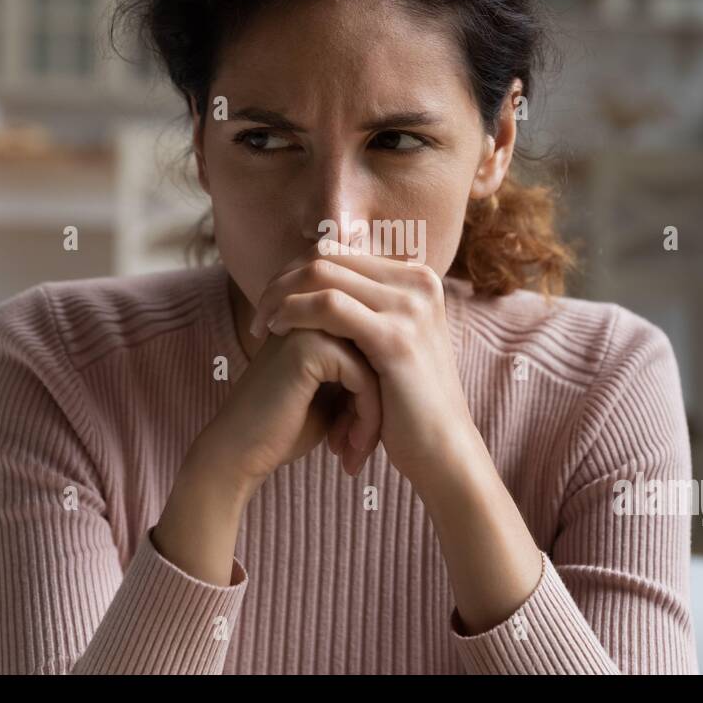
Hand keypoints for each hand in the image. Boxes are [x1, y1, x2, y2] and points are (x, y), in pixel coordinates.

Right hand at [196, 324, 383, 487]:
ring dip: (375, 414)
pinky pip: (364, 377)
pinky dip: (366, 416)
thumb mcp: (335, 395)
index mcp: (318, 318)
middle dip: (380, 403)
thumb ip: (362, 370)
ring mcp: (310, 325)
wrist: (239, 454)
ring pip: (377, 364)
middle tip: (363, 447)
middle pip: (380, 350)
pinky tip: (349, 448)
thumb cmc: (286, 429)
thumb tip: (406, 367)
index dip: (378, 391)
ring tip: (358, 451)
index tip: (366, 434)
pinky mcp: (307, 347)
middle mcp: (314, 313)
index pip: (376, 344)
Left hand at [249, 241, 482, 485]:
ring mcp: (410, 306)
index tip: (272, 301)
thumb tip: (316, 278)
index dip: (297, 271)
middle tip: (259, 311)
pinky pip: (329, 306)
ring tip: (262, 325)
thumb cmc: (407, 404)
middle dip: (284, 280)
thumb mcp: (389, 343)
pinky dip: (294, 312)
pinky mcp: (395, 337)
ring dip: (282, 296)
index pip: (340, 251)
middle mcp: (418, 282)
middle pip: (328, 255)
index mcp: (416, 279)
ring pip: (323, 274)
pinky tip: (276, 332)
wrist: (442, 450)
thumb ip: (364, 309)